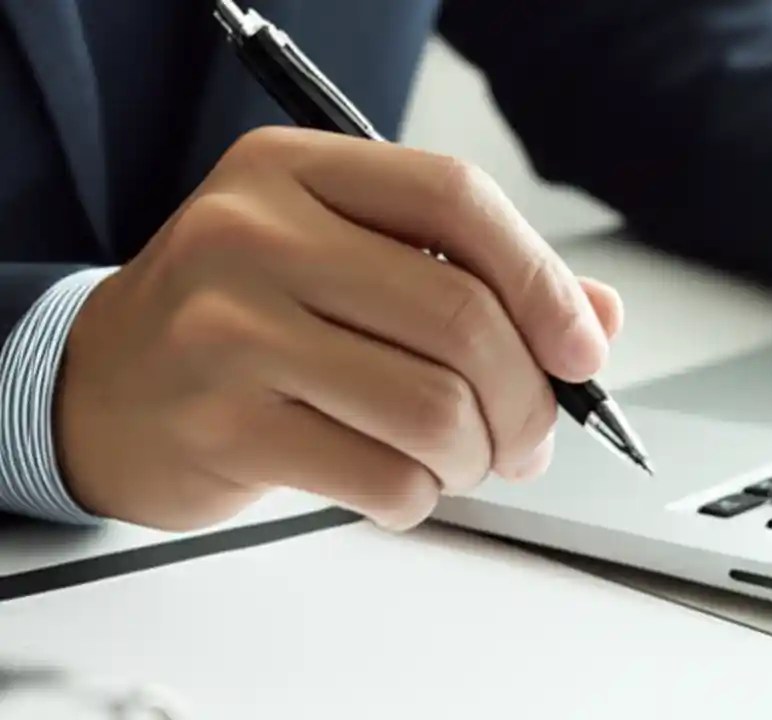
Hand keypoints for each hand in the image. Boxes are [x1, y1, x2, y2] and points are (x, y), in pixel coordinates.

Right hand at [57, 127, 621, 531]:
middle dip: (529, 399)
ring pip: (433, 408)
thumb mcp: (348, 260)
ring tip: (464, 459)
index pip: (457, 200)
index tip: (581, 348)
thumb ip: (475, 276)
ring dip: (478, 455)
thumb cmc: (244, 317)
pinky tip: (402, 484)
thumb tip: (596, 319)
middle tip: (533, 436)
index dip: (542, 280)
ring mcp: (231, 328)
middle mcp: (255, 233)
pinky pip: (384, 477)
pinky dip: (421, 496)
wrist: (106, 387)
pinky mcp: (223, 424)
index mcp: (298, 170)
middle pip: (461, 316)